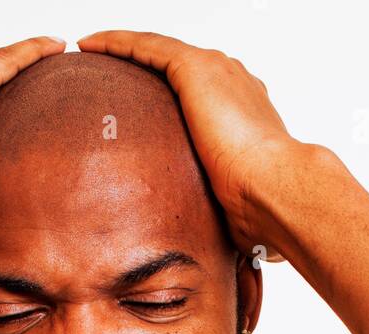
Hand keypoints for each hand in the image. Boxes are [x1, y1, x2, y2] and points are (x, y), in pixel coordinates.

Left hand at [77, 31, 294, 258]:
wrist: (276, 189)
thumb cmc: (265, 206)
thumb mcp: (241, 207)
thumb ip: (233, 211)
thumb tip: (242, 256)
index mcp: (247, 111)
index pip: (203, 96)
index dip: (173, 96)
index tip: (148, 106)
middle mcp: (232, 82)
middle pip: (178, 67)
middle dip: (145, 67)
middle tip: (111, 73)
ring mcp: (215, 71)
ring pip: (159, 50)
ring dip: (124, 48)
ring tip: (93, 49)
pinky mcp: (195, 67)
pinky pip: (146, 47)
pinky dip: (118, 43)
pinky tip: (92, 44)